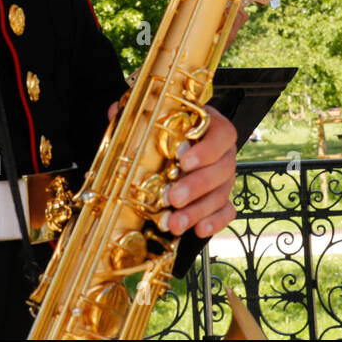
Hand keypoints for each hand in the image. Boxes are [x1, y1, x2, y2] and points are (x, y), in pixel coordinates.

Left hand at [105, 101, 237, 237]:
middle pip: (222, 169)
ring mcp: (224, 178)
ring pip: (221, 194)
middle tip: (173, 198)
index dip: (206, 149)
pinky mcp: (222, 199)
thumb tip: (115, 111)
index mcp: (212, 127)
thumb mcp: (154, 121)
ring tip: (174, 224)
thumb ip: (138, 116)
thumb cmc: (167, 132)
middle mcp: (223, 153)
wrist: (175, 149)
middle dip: (197, 186)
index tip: (183, 160)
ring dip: (198, 211)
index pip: (222, 134)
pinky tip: (198, 230)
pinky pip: (226, 212)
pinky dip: (215, 222)